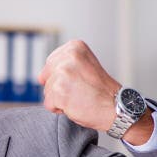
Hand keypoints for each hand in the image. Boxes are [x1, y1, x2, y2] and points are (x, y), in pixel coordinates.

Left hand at [38, 40, 153, 144]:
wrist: (116, 107)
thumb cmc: (101, 90)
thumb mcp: (84, 65)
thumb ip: (63, 64)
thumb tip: (40, 77)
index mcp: (74, 47)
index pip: (50, 63)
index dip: (62, 76)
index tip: (79, 79)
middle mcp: (68, 57)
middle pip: (46, 77)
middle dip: (58, 87)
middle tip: (79, 90)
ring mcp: (63, 74)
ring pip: (47, 91)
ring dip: (60, 99)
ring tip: (79, 97)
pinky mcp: (59, 92)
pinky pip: (48, 104)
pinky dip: (59, 109)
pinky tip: (76, 105)